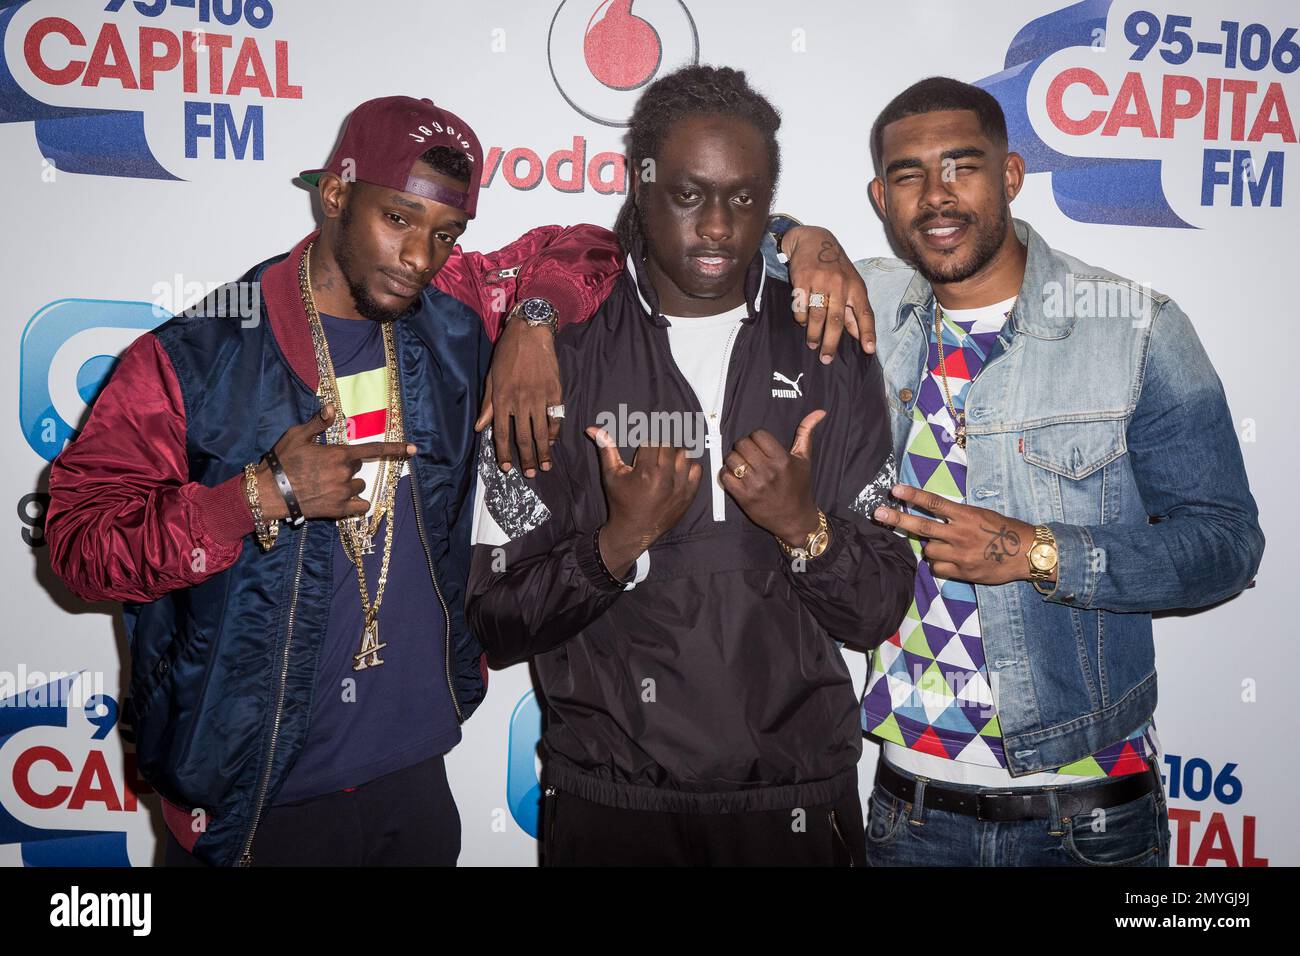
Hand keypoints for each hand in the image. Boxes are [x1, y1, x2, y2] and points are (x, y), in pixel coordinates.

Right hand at [255, 404, 414, 521]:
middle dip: (347, 465)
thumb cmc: (282, 461)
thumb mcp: (297, 436)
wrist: (270, 493)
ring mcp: (343, 494)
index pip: (374, 450)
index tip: (414, 448)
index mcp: (339, 454)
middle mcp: (345, 474)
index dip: (396, 448)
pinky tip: (341, 499)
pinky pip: (360, 506)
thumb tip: (332, 408)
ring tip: (327, 483)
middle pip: (359, 467)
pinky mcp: (338, 510)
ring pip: (358, 485)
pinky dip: (355, 503)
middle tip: (325, 467)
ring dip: (349, 484)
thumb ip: (318, 423)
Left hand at [474, 313, 560, 477]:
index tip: (507, 468)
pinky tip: (552, 442)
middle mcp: (520, 401)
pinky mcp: (555, 392)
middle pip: (524, 437)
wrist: (531, 333)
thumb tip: (480, 427)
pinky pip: (555, 418)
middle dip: (527, 459)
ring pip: (541, 432)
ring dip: (543, 452)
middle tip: (531, 474)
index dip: (504, 453)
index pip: (501, 433)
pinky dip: (554, 432)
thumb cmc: (507, 354)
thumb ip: (488, 404)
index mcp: (502, 398)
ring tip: (545, 466)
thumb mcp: (491, 377)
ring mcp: (540, 397)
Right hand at [586, 427, 701, 578]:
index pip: (652, 442)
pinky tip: (676, 473)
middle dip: (659, 449)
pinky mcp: (689, 494)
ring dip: (674, 456)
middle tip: (652, 460)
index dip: (645, 447)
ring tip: (664, 465)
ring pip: (684, 455)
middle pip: (669, 446)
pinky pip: (697, 469)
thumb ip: (606, 449)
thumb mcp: (611, 475)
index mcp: (646, 472)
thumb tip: (592, 429)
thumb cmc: (620, 502)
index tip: (641, 457)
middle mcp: (666, 478)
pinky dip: (688, 468)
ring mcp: (680, 487)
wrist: (633, 531)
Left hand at [719, 410, 824, 545]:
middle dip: (743, 447)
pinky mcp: (744, 498)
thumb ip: (806, 433)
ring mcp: (754, 485)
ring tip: (742, 465)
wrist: (795, 519)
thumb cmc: (800, 487)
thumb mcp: (804, 460)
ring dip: (733, 460)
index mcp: (782, 459)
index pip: (758, 434)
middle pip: (742, 444)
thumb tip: (819, 411)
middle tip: (749, 455)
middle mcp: (768, 471)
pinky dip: (727, 474)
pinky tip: (736, 477)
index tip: (760, 446)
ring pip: (731, 459)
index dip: (756, 438)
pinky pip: (725, 477)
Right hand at [784, 225, 876, 361]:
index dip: (867, 332)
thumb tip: (859, 334)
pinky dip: (801, 318)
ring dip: (814, 334)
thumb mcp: (850, 284)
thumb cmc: (835, 266)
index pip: (864, 313)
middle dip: (831, 342)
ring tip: (812, 344)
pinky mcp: (802, 279)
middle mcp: (840, 284)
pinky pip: (801, 307)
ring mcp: (820, 281)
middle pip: (836, 320)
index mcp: (855, 287)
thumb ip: (854, 309)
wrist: (814, 240)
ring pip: (817, 315)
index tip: (868, 349)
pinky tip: (802, 322)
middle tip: (826, 358)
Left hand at [872, 484, 1043, 584]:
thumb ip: (958, 516)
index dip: (913, 495)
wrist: (1027, 553)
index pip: (934, 502)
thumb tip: (935, 515)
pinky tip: (949, 560)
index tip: (895, 490)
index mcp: (966, 515)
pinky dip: (938, 564)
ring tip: (945, 545)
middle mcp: (959, 533)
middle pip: (921, 526)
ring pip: (928, 550)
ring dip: (930, 547)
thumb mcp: (982, 514)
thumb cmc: (1006, 530)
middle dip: (897, 520)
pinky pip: (938, 568)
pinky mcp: (962, 571)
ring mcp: (960, 553)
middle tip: (878, 513)